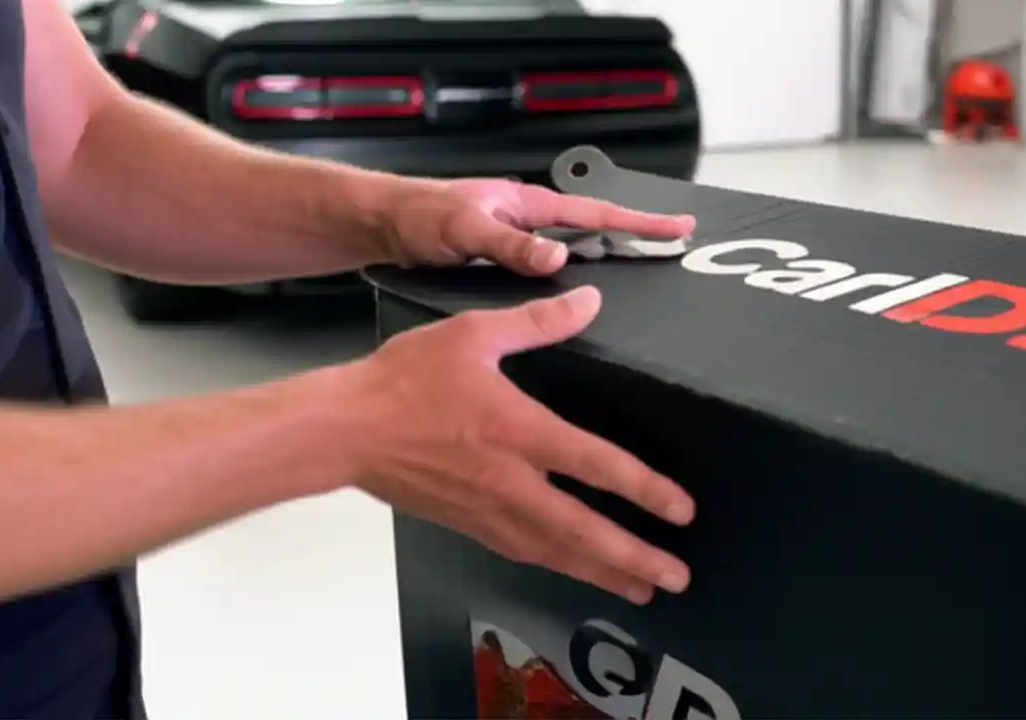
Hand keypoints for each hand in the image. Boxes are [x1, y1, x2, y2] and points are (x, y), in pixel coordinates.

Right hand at [338, 285, 693, 603]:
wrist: (342, 431)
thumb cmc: (403, 380)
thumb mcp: (473, 334)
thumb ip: (536, 321)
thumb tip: (588, 299)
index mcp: (517, 431)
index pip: (595, 466)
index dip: (644, 490)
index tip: (682, 511)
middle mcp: (509, 482)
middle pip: (583, 531)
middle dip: (634, 557)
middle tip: (677, 578)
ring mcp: (487, 510)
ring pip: (556, 552)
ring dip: (603, 573)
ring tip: (642, 589)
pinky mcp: (468, 524)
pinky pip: (524, 551)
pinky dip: (559, 565)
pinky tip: (576, 570)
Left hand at [383, 177, 695, 274]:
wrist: (382, 225)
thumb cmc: (418, 217)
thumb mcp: (466, 231)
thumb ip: (511, 245)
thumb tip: (560, 257)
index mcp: (528, 205)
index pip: (597, 212)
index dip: (641, 221)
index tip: (679, 227)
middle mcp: (529, 220)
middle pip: (597, 227)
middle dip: (638, 235)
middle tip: (675, 248)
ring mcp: (519, 239)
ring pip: (577, 248)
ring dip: (610, 255)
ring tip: (645, 269)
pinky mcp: (505, 259)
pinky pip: (552, 266)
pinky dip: (577, 274)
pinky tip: (584, 292)